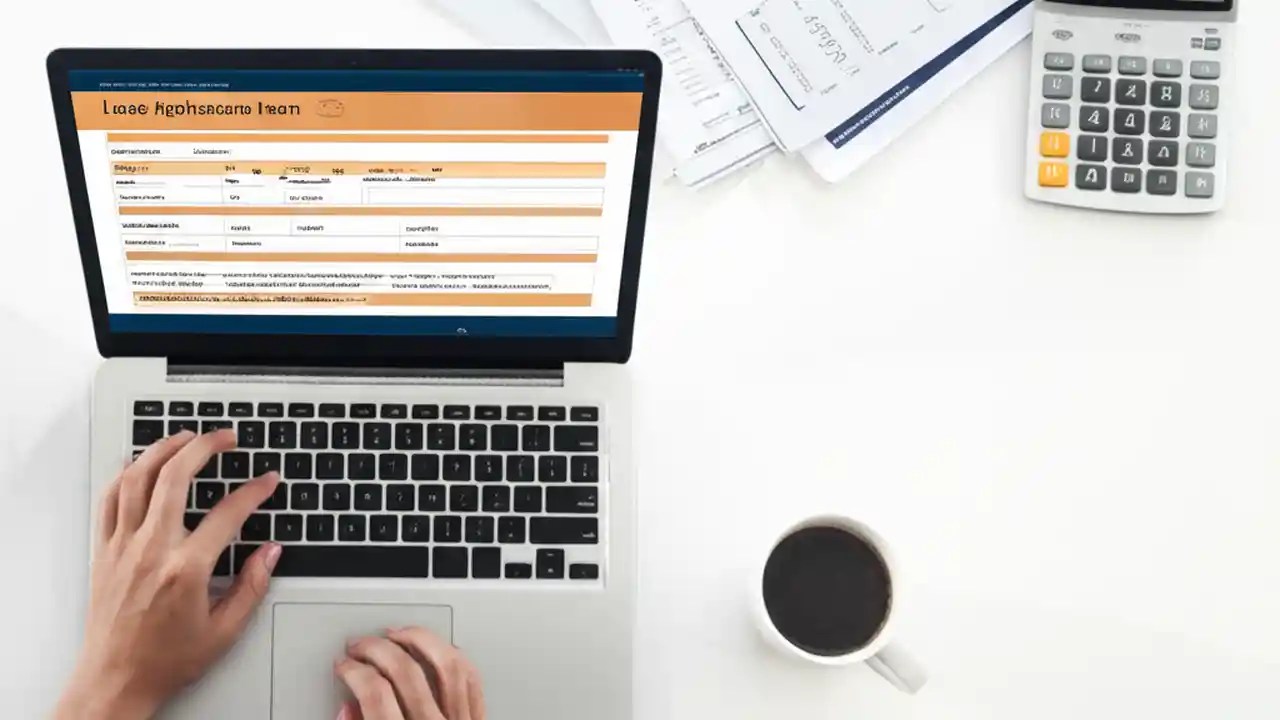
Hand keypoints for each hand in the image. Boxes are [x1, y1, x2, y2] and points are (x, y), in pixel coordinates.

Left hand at [54, 430, 282, 719]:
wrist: (115, 680)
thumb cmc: (165, 660)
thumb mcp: (225, 630)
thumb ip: (252, 586)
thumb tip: (270, 552)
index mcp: (186, 570)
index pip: (228, 513)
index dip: (254, 490)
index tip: (267, 481)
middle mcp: (151, 551)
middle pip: (176, 477)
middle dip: (205, 447)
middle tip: (225, 437)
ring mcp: (123, 547)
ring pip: (138, 479)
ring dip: (163, 449)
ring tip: (185, 437)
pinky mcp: (104, 551)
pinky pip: (110, 499)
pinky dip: (125, 473)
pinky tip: (140, 464)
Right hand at [336, 626, 485, 719]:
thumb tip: (347, 708)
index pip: (375, 694)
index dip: (353, 672)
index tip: (343, 664)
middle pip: (406, 671)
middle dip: (377, 649)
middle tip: (360, 644)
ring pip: (446, 664)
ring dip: (419, 640)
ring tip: (398, 632)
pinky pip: (471, 678)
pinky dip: (453, 655)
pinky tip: (436, 647)